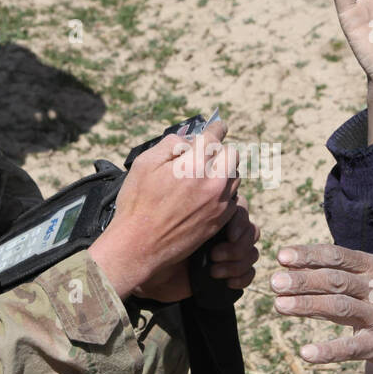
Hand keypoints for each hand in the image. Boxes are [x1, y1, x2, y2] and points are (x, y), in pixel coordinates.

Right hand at [90, 122, 240, 301]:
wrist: (139, 247)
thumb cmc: (137, 205)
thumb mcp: (144, 165)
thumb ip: (169, 145)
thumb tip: (186, 139)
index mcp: (194, 166)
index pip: (214, 137)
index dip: (215, 128)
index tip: (217, 126)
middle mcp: (213, 183)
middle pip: (232, 155)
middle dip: (220, 150)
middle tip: (206, 153)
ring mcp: (220, 204)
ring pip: (235, 177)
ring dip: (224, 171)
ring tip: (205, 174)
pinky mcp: (220, 221)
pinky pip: (233, 198)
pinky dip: (224, 192)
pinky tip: (207, 194)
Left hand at [270, 244, 372, 373]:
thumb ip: (341, 272)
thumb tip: (294, 268)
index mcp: (372, 267)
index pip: (336, 256)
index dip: (308, 255)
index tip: (282, 257)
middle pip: (335, 280)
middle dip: (303, 280)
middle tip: (274, 282)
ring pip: (340, 308)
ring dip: (308, 306)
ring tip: (280, 306)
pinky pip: (351, 347)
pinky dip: (328, 350)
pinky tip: (306, 353)